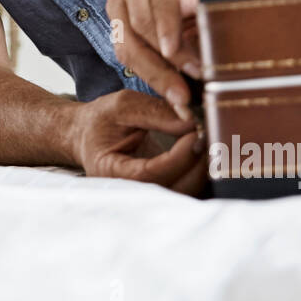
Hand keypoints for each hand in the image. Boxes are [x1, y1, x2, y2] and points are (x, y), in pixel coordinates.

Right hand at [68, 90, 208, 195]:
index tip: (195, 133)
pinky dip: (202, 172)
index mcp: (109, 170)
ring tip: (210, 140)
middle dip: (196, 164)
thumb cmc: (102, 120)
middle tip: (209, 134)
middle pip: (171, 190)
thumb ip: (155, 112)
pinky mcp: (162, 189)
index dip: (177, 157)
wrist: (90, 134)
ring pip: (184, 193)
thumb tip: (192, 120)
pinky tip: (207, 150)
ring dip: (203, 169)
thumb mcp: (122, 105)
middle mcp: (128, 190)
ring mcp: (146, 194)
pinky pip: (188, 188)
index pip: (148, 174)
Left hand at [103, 0, 242, 115]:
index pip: (125, 48)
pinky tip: (176, 45)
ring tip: (194, 75)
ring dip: (168, 54)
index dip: (148, 78)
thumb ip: (179, 36)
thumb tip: (188, 84)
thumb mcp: (186, 4)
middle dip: (156, 74)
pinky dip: (167, 24)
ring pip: (142, 22)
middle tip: (181, 100)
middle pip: (128, 40)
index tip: (174, 103)